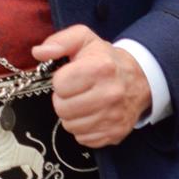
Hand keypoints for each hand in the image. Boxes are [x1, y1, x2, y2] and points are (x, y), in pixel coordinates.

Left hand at [32, 26, 150, 148]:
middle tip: (74, 92)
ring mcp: (114, 116)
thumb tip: (38, 52)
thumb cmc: (106, 60)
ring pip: (70, 126)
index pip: (60, 85)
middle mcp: (111, 94)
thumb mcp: (84, 40)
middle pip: (62, 108)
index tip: (70, 77)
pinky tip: (91, 115)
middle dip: (63, 99)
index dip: (60, 81)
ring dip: (71, 115)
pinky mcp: (116, 133)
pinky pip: (83, 138)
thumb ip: (59, 42)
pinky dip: (83, 129)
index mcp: (101, 68)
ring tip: (82, 103)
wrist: (140, 79)